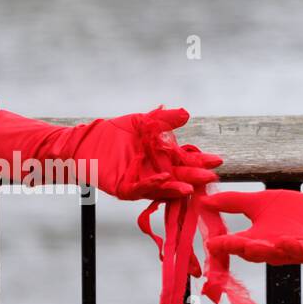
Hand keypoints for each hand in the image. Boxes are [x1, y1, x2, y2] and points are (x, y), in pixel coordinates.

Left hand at [66, 107, 221, 200]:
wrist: (86, 141)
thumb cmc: (115, 133)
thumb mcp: (144, 121)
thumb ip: (164, 119)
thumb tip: (186, 114)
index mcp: (163, 157)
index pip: (186, 160)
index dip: (200, 161)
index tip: (216, 160)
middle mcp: (156, 172)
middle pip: (180, 175)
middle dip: (195, 176)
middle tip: (211, 176)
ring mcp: (142, 182)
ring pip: (164, 187)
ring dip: (178, 186)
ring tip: (192, 186)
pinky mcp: (125, 188)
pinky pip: (141, 189)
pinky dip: (153, 185)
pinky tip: (164, 180)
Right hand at [202, 189, 302, 264]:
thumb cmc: (293, 212)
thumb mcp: (260, 202)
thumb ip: (234, 202)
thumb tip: (203, 200)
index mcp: (255, 238)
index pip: (235, 244)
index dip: (222, 245)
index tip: (209, 243)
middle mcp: (270, 248)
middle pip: (252, 252)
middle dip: (239, 248)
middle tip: (226, 244)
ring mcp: (290, 250)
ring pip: (274, 254)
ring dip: (263, 250)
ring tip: (252, 244)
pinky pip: (300, 251)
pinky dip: (294, 248)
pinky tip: (287, 241)